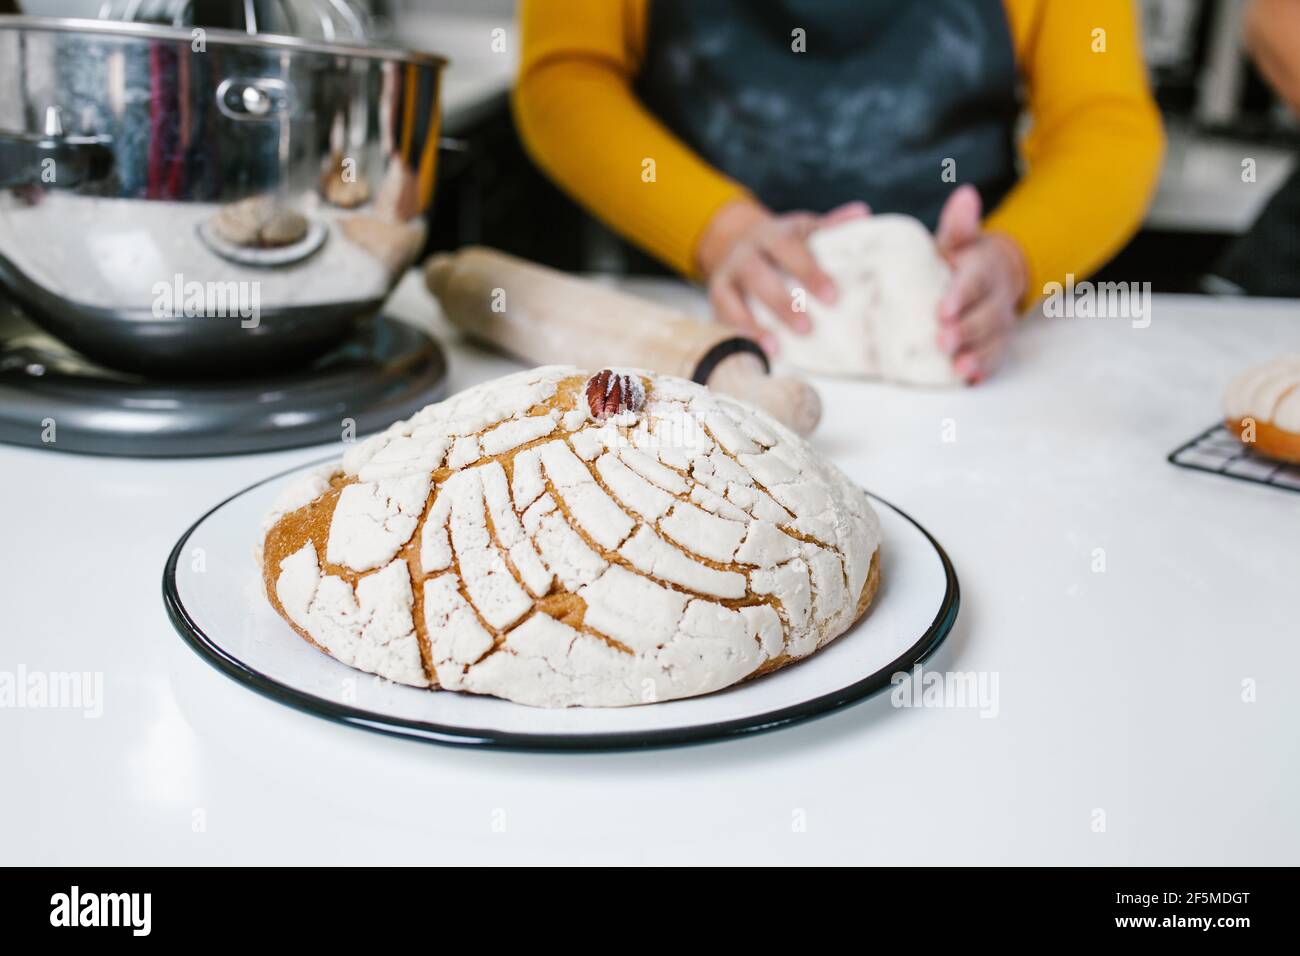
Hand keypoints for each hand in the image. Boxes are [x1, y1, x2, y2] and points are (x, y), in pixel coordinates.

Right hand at [697, 197, 869, 355]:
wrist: (733, 238)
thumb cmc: (780, 241)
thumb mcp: (802, 229)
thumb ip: (830, 225)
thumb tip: (862, 212)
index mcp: (771, 234)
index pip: (788, 248)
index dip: (808, 271)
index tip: (832, 297)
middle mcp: (744, 253)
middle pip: (757, 275)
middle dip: (781, 303)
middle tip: (807, 329)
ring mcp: (725, 276)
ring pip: (731, 299)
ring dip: (751, 324)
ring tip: (775, 348)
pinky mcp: (716, 299)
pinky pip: (721, 318)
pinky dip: (736, 335)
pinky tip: (755, 353)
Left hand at [934, 185, 1027, 384]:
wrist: (990, 276)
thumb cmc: (959, 260)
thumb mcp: (957, 240)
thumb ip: (959, 225)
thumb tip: (965, 195)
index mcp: (982, 270)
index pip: (973, 282)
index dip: (960, 296)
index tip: (942, 310)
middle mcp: (996, 298)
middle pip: (985, 316)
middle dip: (965, 330)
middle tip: (942, 341)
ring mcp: (999, 323)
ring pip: (993, 341)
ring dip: (976, 354)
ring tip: (958, 367)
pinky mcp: (997, 344)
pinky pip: (995, 360)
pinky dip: (984, 371)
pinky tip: (969, 382)